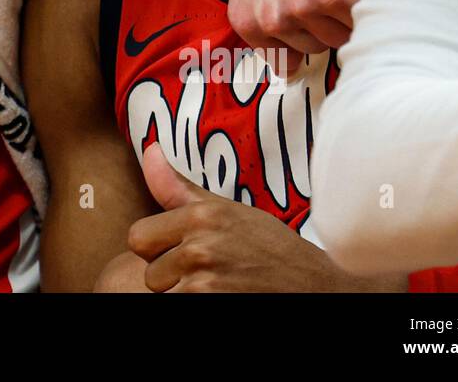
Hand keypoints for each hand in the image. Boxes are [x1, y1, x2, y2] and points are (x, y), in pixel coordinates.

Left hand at [128, 145, 405, 291]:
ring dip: (184, 295)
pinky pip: (179, 308)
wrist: (318, 289)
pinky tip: (224, 298)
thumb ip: (180, 188)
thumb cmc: (272, 249)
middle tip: (208, 273)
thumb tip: (150, 149)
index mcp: (201, 216)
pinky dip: (197, 307)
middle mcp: (200, 247)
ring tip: (219, 287)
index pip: (138, 237)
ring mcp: (206, 284)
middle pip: (150, 272)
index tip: (182, 251)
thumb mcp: (229, 211)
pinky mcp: (212, 308)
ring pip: (164, 295)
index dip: (157, 248)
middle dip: (171, 276)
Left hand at [227, 0, 364, 73]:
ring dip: (351, 6)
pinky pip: (366, 13)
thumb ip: (261, 19)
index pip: (290, 58)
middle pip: (320, 46)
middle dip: (328, 17)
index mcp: (246, 19)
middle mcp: (271, 19)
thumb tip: (284, 68)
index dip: (308, 30)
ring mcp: (303, 8)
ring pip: (346, 32)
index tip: (312, 8)